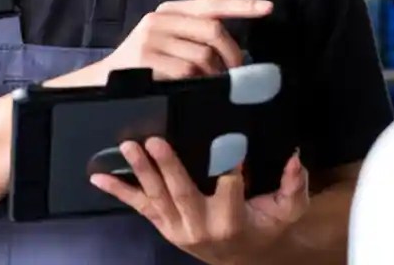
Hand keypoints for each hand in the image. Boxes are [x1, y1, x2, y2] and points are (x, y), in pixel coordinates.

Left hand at [90, 138, 308, 264]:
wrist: (238, 258)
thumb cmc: (263, 228)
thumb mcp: (286, 212)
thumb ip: (293, 187)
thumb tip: (295, 157)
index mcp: (232, 220)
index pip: (229, 189)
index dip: (229, 170)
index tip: (229, 148)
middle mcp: (201, 225)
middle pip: (183, 193)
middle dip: (168, 168)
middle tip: (155, 141)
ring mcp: (177, 227)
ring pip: (157, 198)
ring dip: (141, 172)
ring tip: (129, 146)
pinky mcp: (162, 225)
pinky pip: (138, 207)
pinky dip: (117, 191)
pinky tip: (97, 177)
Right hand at [103, 0, 272, 80]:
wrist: (100, 82)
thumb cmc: (140, 67)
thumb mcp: (164, 43)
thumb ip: (193, 38)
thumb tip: (234, 51)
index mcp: (167, 12)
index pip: (210, 4)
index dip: (241, 6)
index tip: (268, 8)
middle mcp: (158, 20)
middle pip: (213, 31)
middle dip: (232, 55)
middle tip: (237, 74)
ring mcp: (151, 39)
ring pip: (203, 56)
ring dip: (215, 76)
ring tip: (212, 86)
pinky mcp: (146, 59)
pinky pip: (187, 72)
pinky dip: (199, 83)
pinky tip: (196, 90)